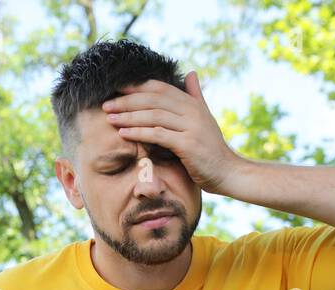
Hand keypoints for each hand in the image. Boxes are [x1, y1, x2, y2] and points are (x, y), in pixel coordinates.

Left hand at [102, 71, 245, 194]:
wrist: (229, 172)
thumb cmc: (212, 149)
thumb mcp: (205, 118)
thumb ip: (196, 96)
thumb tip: (191, 73)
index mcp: (192, 103)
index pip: (159, 88)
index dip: (136, 87)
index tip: (115, 90)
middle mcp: (192, 111)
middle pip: (153, 100)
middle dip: (127, 101)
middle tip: (106, 105)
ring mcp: (191, 127)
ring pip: (154, 115)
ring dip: (129, 116)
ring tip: (110, 118)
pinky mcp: (188, 144)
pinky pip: (158, 135)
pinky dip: (139, 132)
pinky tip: (123, 133)